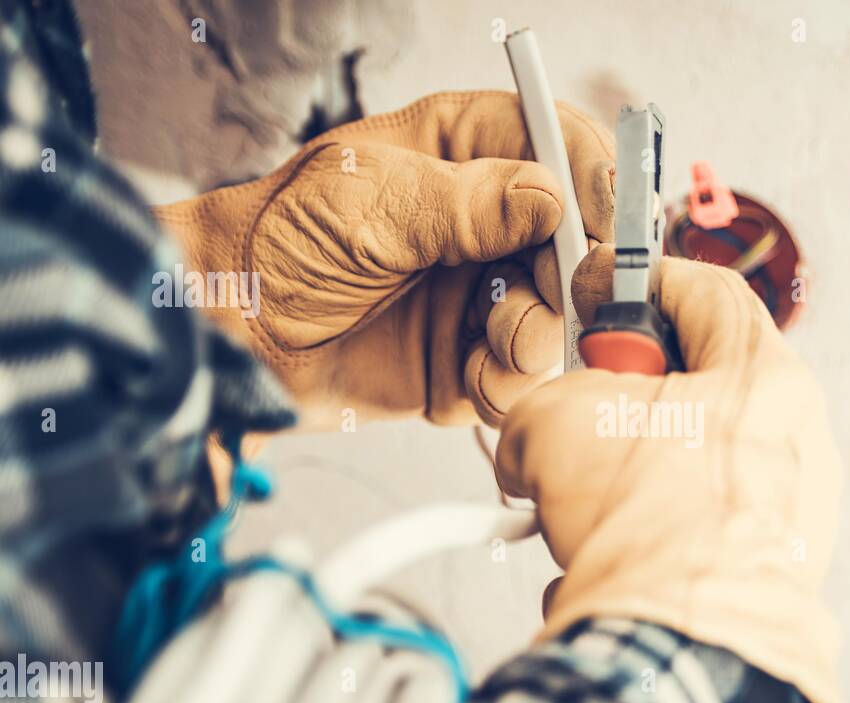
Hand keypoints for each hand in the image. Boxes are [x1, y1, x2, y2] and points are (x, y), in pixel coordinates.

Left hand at [155, 92, 614, 427]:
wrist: (229, 332)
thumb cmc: (277, 240)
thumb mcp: (367, 204)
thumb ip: (462, 205)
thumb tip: (548, 198)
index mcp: (465, 153)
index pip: (558, 144)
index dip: (590, 179)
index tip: (595, 220)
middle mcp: (486, 223)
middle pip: (576, 241)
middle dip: (568, 277)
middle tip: (546, 297)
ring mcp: (482, 292)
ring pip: (557, 317)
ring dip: (532, 337)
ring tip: (487, 341)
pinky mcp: (469, 359)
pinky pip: (520, 378)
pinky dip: (504, 385)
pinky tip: (468, 376)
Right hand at [494, 247, 849, 702]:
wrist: (683, 658)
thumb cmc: (651, 534)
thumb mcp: (558, 422)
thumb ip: (547, 398)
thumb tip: (538, 434)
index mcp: (768, 379)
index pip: (707, 289)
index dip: (639, 280)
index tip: (601, 294)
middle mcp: (800, 443)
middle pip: (703, 385)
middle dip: (625, 400)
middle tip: (579, 417)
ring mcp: (797, 516)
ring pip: (697, 467)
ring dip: (632, 478)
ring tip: (585, 508)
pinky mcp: (779, 578)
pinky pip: (704, 534)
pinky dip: (654, 542)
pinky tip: (611, 564)